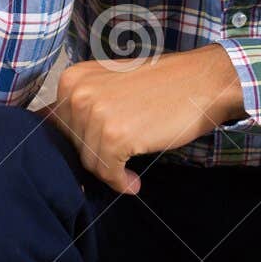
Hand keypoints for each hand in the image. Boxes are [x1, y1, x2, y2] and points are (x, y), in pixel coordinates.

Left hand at [43, 46, 244, 194]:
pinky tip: (134, 182)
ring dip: (111, 173)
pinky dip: (120, 182)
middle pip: (73, 145)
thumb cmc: (161, 85)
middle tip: (119, 164)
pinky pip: (107, 172)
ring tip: (130, 173)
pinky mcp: (115, 135)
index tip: (99, 155)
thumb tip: (58, 149)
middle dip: (96, 158)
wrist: (202, 82)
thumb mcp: (112, 85)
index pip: (59, 127)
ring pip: (89, 161)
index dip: (80, 145)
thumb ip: (85, 107)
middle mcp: (77, 92)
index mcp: (73, 78)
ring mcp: (95, 113)